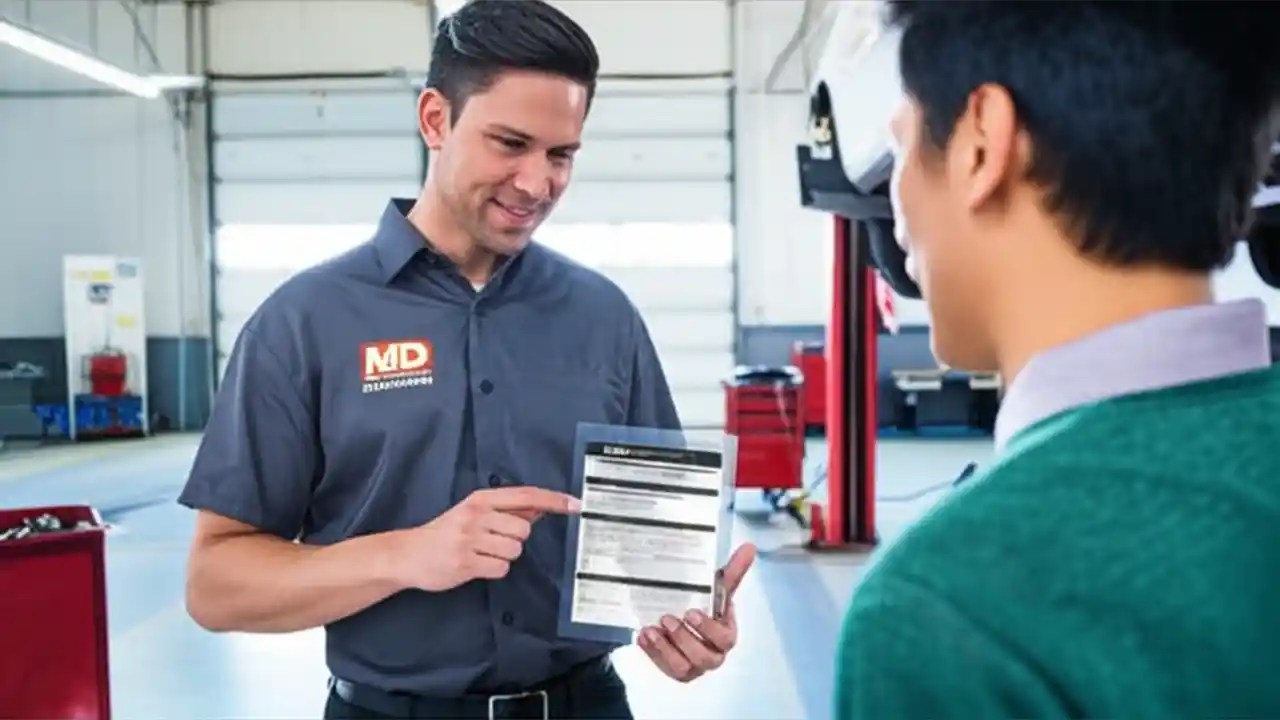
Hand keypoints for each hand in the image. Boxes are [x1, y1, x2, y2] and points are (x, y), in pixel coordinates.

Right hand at [394, 486, 579, 591]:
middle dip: (515, 540)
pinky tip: (476, 566)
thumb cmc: (445, 533)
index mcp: (481, 500)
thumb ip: (506, 510)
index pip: (526, 495)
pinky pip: (500, 569)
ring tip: (481, 554)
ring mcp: (469, 539)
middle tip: (492, 542)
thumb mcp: (474, 513)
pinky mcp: (465, 563)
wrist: (408, 554)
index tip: (576, 504)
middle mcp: (476, 515)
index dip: (554, 500)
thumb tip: (541, 507)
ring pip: (514, 550)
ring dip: (503, 557)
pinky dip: (494, 570)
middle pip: (523, 529)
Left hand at [637, 543, 756, 681]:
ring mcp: (694, 665)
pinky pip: (665, 668)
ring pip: (683, 668)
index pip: (724, 639)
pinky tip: (644, 636)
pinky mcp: (675, 669)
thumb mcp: (716, 588)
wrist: (685, 617)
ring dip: (665, 650)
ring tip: (652, 630)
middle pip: (703, 658)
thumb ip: (732, 571)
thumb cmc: (707, 605)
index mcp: (726, 635)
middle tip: (667, 619)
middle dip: (683, 639)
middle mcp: (713, 654)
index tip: (690, 612)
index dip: (708, 629)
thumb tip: (749, 547)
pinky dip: (653, 653)